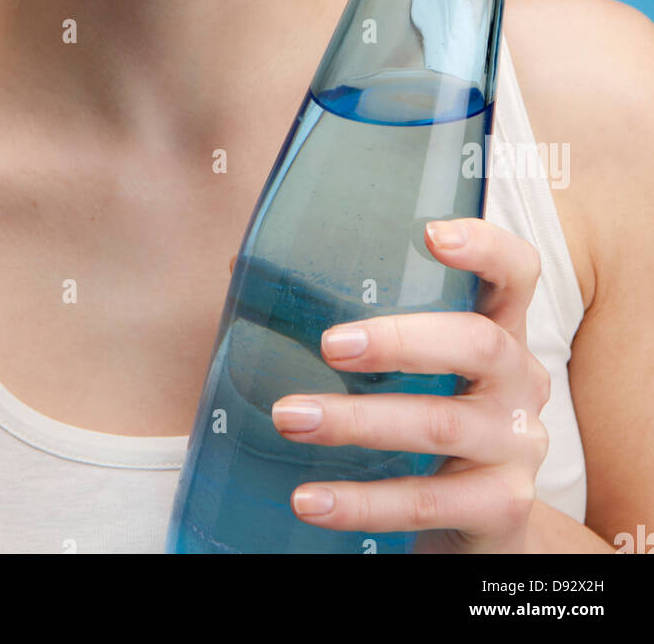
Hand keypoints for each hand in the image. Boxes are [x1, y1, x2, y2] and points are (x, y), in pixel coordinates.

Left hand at [262, 218, 550, 552]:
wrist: (477, 529)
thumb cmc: (426, 428)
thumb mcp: (412, 374)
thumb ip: (351, 324)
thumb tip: (242, 273)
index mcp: (501, 331)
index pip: (516, 273)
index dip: (485, 247)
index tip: (430, 233)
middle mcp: (520, 382)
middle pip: (477, 343)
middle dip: (399, 340)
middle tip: (329, 344)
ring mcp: (516, 447)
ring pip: (440, 425)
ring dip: (358, 421)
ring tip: (290, 417)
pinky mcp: (501, 508)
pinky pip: (426, 501)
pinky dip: (362, 500)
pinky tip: (310, 498)